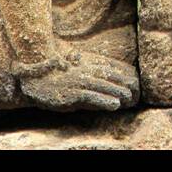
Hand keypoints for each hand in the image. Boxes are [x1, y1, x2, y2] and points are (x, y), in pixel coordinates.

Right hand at [19, 48, 137, 110]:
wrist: (34, 79)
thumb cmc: (52, 77)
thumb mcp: (70, 72)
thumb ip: (82, 72)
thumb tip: (90, 72)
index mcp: (84, 67)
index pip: (108, 68)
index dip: (122, 74)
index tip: (134, 78)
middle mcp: (84, 73)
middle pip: (109, 77)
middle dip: (124, 83)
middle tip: (137, 90)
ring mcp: (80, 82)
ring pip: (104, 87)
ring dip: (118, 92)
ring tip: (130, 97)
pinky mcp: (74, 93)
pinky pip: (93, 97)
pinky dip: (105, 100)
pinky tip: (115, 104)